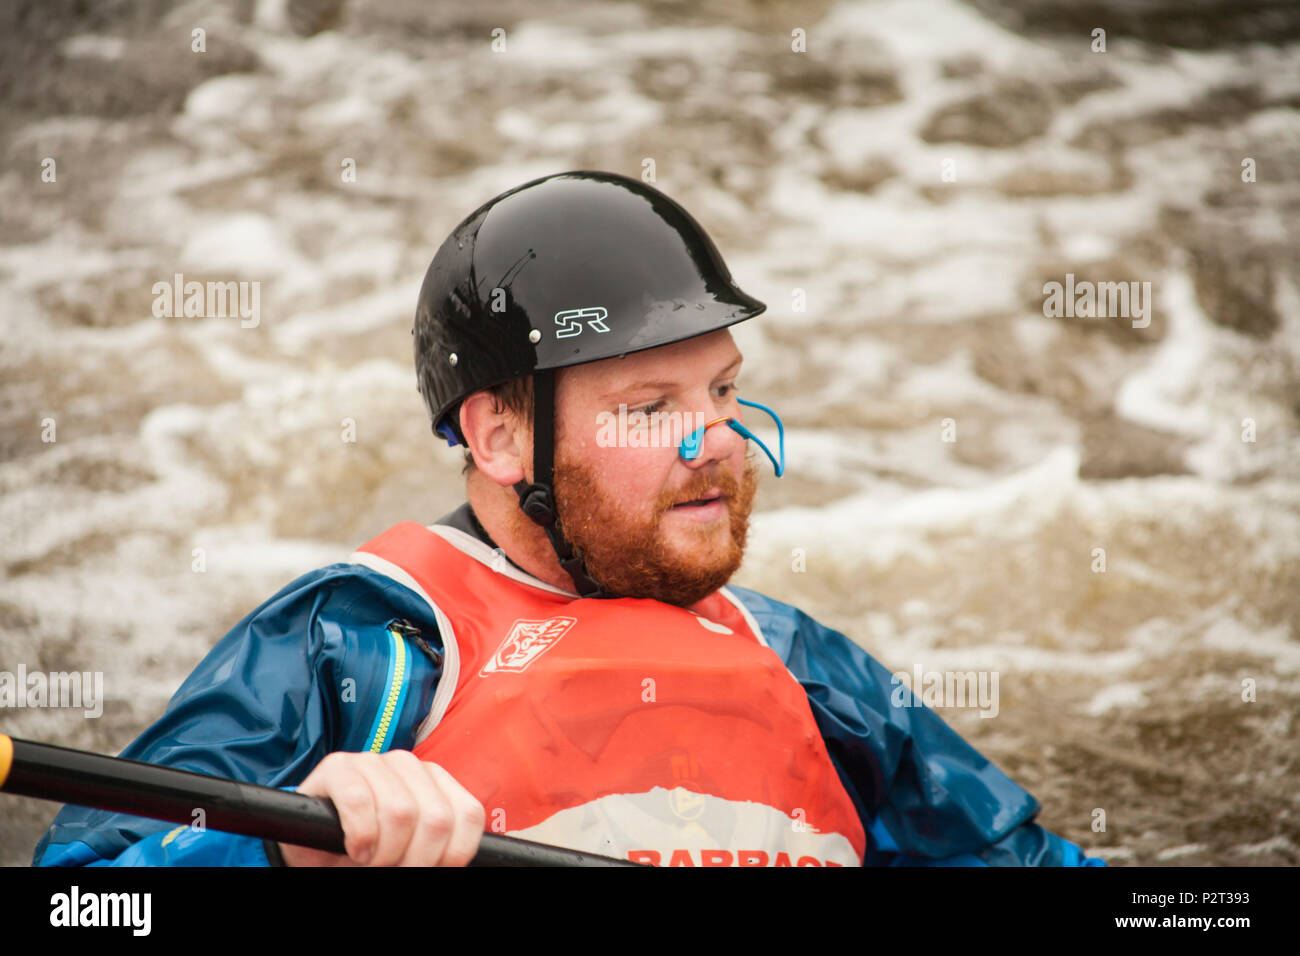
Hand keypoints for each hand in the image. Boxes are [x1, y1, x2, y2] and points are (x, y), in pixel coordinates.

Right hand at [277, 750, 484, 866]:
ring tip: (371, 862)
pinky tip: (355, 850)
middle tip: (392, 869)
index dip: (453, 854)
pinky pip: (360, 803)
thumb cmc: (367, 850)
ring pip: (401, 812)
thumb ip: (439, 848)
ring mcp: (372, 761)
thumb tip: (459, 863)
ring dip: (386, 853)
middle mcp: (408, 764)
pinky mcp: (337, 767)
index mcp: (435, 781)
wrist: (312, 846)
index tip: (431, 870)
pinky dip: (361, 837)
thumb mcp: (410, 849)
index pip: (468, 815)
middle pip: (436, 819)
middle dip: (416, 860)